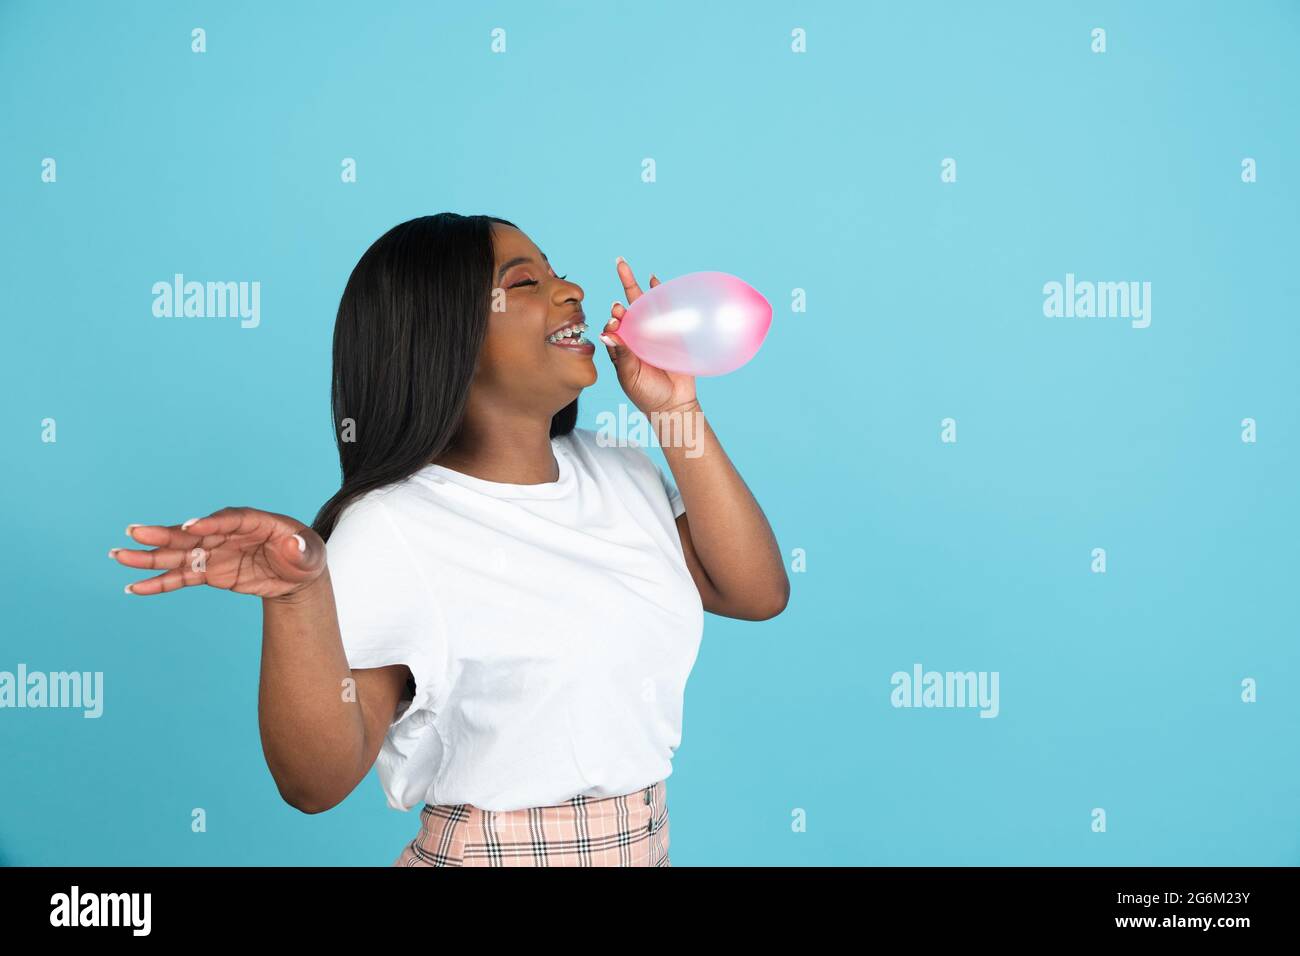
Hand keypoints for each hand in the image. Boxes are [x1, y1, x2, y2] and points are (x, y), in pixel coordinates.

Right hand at [112, 507, 325, 598]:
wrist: (297, 575)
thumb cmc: (305, 556)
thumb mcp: (312, 554)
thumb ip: (302, 550)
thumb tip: (294, 545)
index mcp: (256, 522)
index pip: (230, 519)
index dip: (210, 523)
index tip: (190, 528)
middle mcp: (228, 533)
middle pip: (194, 533)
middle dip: (166, 534)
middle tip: (135, 533)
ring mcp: (216, 552)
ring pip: (179, 554)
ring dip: (150, 556)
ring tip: (119, 556)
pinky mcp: (210, 571)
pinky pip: (181, 577)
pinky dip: (159, 583)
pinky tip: (134, 588)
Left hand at [601, 258, 699, 416]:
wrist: (673, 404)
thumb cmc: (646, 393)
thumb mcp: (629, 376)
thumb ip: (621, 356)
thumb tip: (607, 334)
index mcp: (621, 346)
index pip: (614, 324)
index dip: (614, 315)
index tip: (616, 315)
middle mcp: (635, 335)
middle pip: (628, 306)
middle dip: (624, 285)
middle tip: (620, 266)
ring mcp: (653, 332)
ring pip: (644, 304)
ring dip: (637, 286)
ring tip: (627, 267)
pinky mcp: (671, 333)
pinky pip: (666, 311)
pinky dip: (660, 294)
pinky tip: (655, 279)